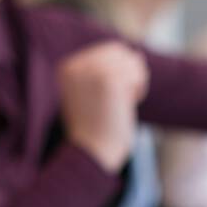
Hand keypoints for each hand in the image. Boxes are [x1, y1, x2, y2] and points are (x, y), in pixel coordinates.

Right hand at [58, 41, 149, 171]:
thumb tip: (136, 54)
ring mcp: (91, 71)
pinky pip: (136, 71)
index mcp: (67, 69)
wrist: (91, 155)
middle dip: (128, 73)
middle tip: (125, 99)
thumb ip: (107, 74)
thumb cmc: (97, 132)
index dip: (118, 72)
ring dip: (135, 81)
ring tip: (126, 102)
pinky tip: (131, 103)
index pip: (105, 51)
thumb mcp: (95, 98)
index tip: (114, 97)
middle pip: (117, 51)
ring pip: (129, 59)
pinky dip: (139, 87)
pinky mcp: (108, 80)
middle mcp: (75, 65)